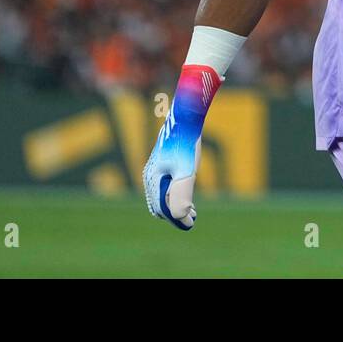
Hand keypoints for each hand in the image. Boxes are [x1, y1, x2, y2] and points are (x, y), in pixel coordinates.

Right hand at [143, 102, 202, 230]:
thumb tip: (181, 218)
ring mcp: (153, 169)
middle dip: (174, 214)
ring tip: (192, 210)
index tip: (192, 223)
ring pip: (160, 195)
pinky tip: (185, 191)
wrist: (184, 118)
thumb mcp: (186, 172)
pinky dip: (172, 195)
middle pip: (159, 204)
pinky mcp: (160, 163)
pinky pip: (162, 186)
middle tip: (193, 218)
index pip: (162, 209)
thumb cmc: (185, 144)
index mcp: (152, 180)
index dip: (177, 219)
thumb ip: (182, 195)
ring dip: (174, 205)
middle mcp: (149, 176)